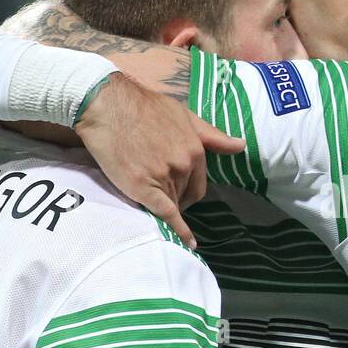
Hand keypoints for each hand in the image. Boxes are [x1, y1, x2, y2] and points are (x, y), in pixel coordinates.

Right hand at [75, 72, 243, 247]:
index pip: (199, 184)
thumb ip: (211, 135)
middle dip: (177, 198)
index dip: (188, 191)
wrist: (106, 104)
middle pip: (187, 196)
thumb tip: (241, 146)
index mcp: (195, 150)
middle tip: (159, 195)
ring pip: (173, 203)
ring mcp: (164, 176)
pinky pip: (165, 214)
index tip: (177, 193)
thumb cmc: (143, 106)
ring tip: (148, 198)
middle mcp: (184, 165)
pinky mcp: (143, 187)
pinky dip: (177, 230)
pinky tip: (186, 242)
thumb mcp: (183, 115)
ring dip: (165, 205)